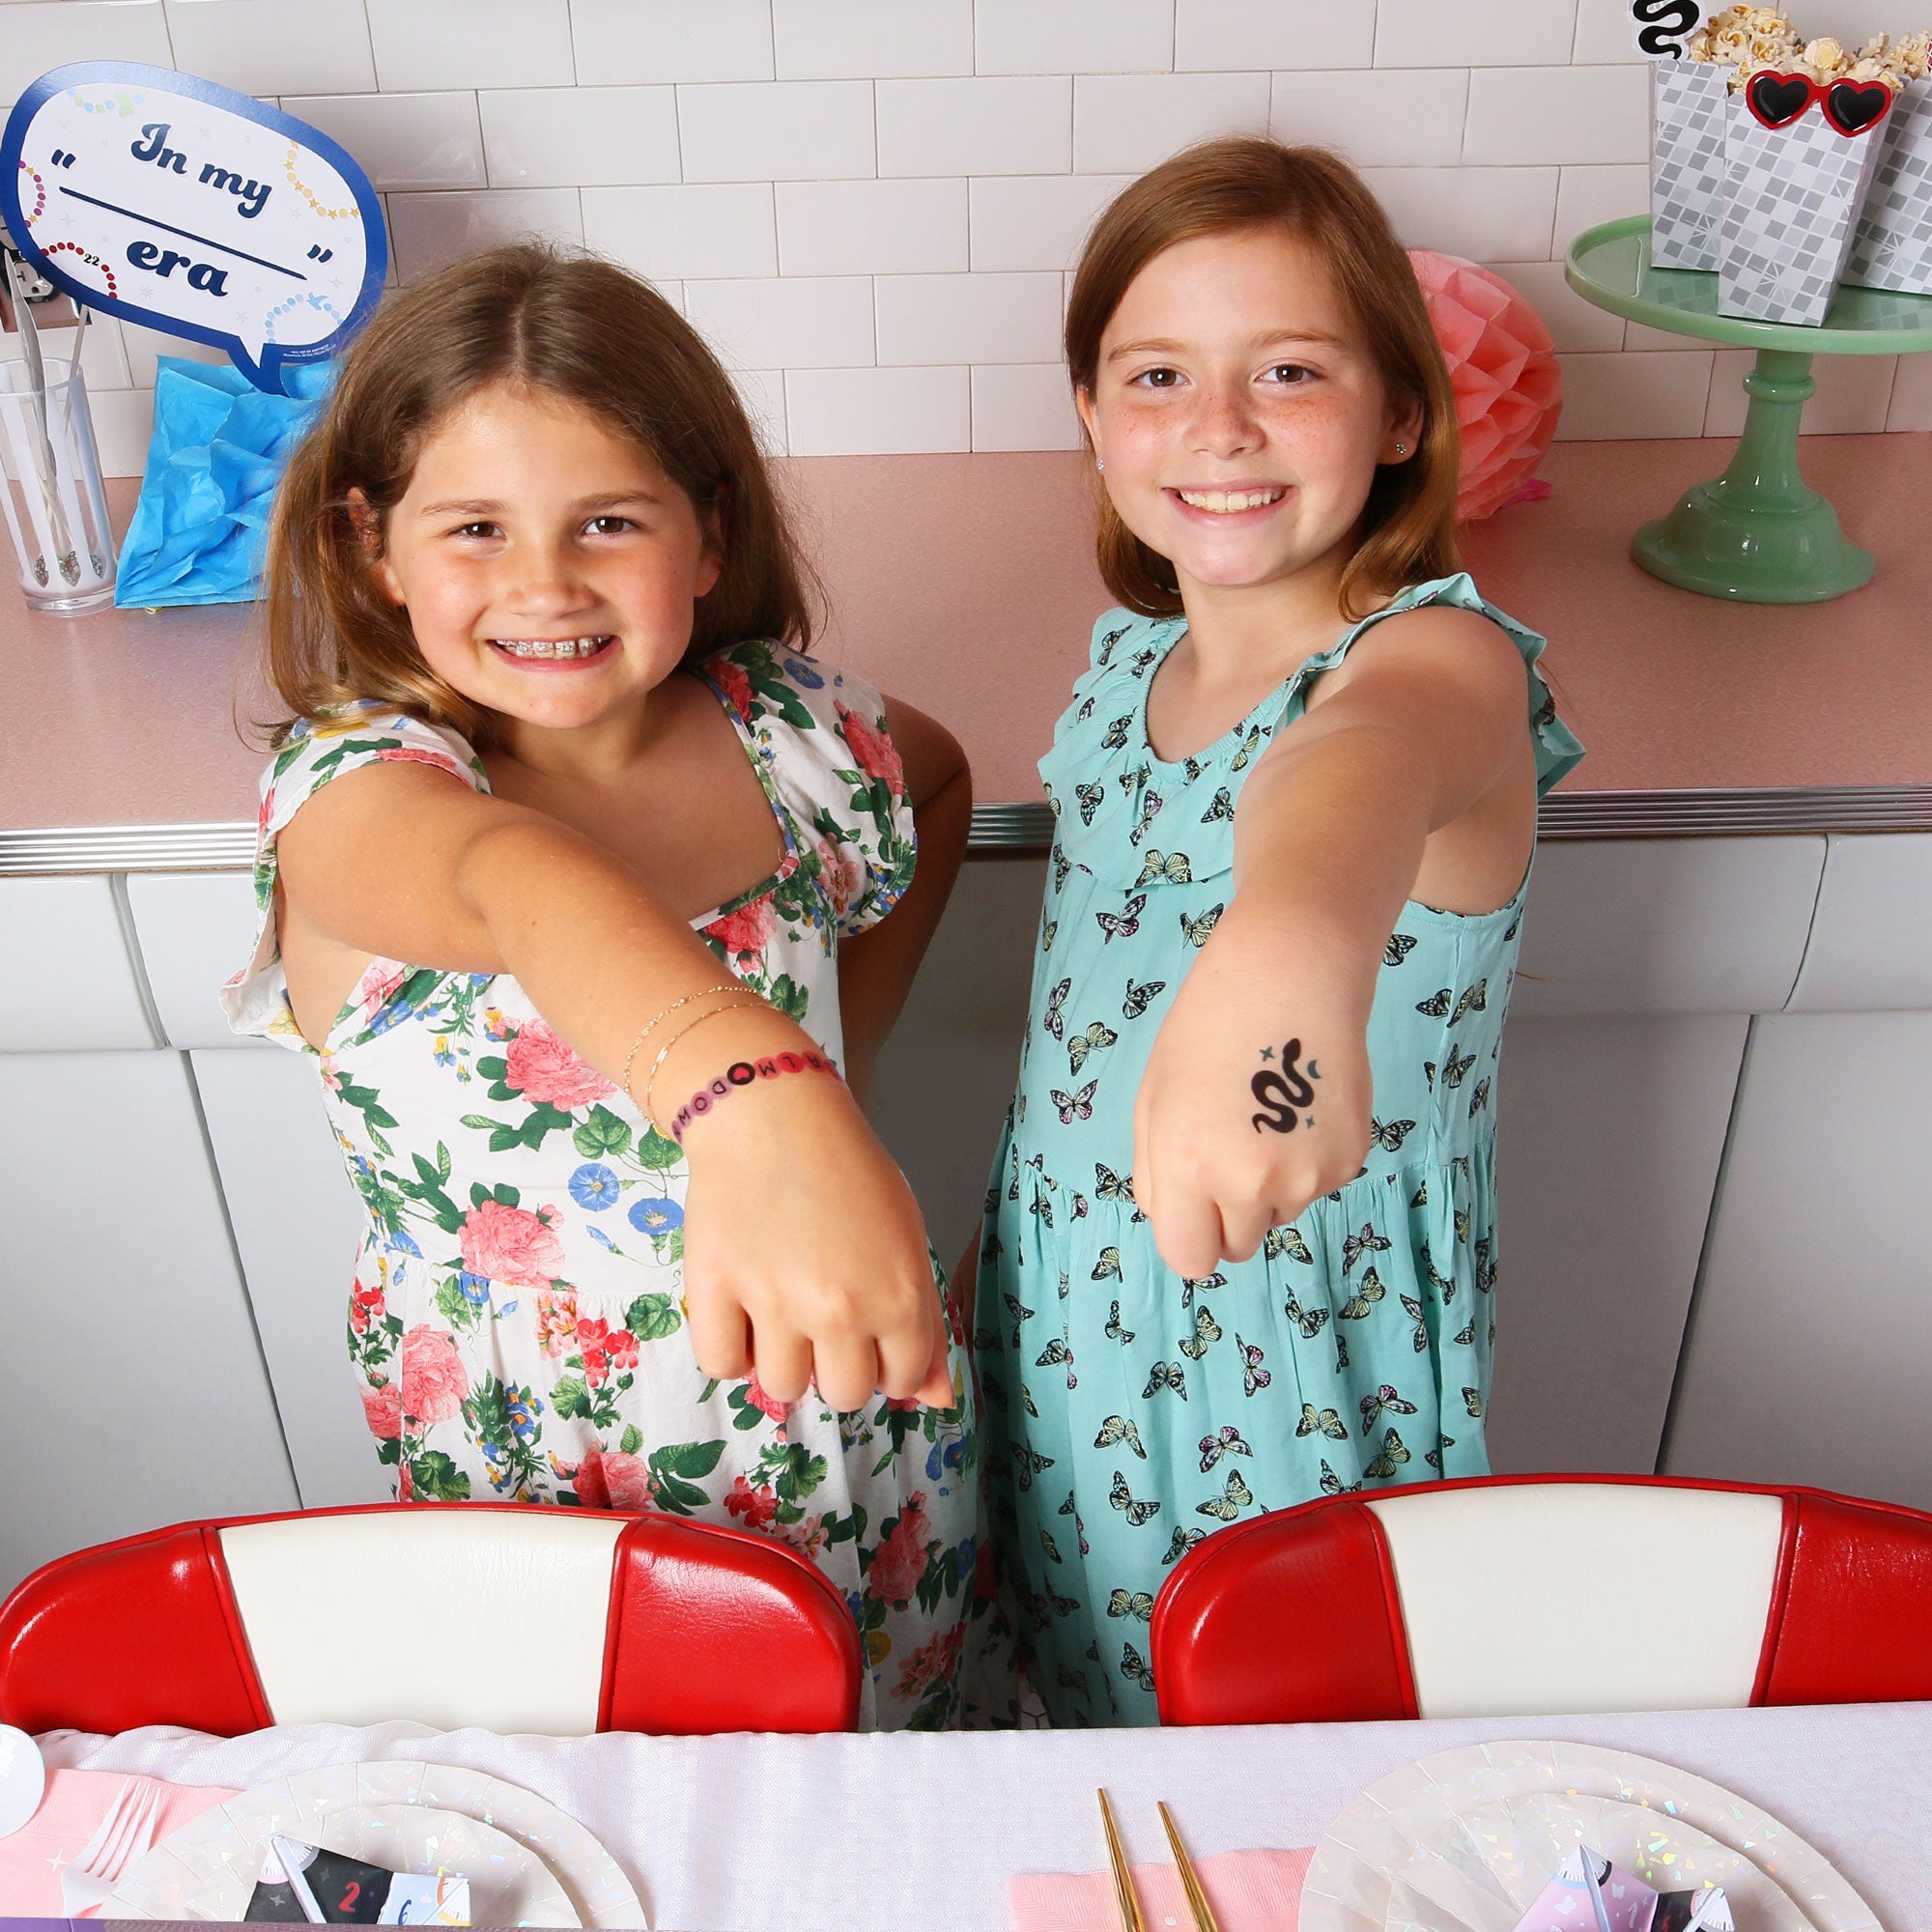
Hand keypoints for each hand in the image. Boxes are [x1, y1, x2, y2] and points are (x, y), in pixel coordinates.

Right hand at [672, 1007, 953, 1412]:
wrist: (772, 1114)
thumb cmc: (849, 1171)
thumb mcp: (906, 1239)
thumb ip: (923, 1323)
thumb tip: (935, 1401)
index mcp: (897, 1297)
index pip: (901, 1380)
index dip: (887, 1359)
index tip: (870, 1329)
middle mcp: (839, 1310)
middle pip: (842, 1395)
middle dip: (837, 1364)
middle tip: (822, 1315)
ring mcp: (773, 1303)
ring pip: (782, 1388)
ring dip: (783, 1358)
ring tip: (779, 1306)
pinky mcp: (713, 1290)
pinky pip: (721, 1364)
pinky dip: (731, 1349)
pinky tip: (741, 1311)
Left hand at [1132, 904, 1373, 1278]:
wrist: (1291, 974)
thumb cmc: (1208, 1028)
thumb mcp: (1154, 1100)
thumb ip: (1155, 1174)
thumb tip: (1172, 1221)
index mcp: (1186, 1166)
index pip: (1189, 1260)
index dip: (1190, 1236)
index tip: (1193, 1210)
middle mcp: (1248, 1182)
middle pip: (1237, 1245)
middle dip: (1228, 1213)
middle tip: (1229, 1148)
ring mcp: (1306, 1176)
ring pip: (1278, 1213)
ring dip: (1268, 1184)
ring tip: (1265, 1112)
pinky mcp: (1349, 1160)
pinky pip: (1316, 1186)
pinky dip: (1306, 1160)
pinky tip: (1299, 1104)